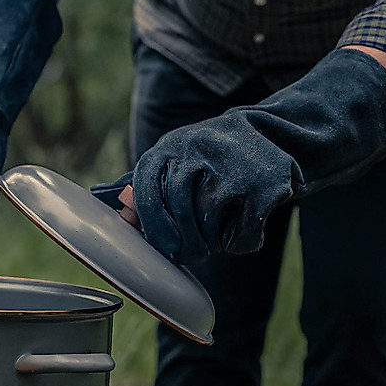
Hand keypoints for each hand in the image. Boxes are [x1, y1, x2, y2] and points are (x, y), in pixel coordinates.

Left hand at [93, 47, 385, 265]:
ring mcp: (229, 168)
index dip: (153, 229)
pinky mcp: (262, 185)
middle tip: (192, 253)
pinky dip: (242, 242)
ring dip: (213, 242)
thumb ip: (143, 185)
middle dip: (184, 243)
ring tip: (219, 235)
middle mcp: (193, 153)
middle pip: (177, 215)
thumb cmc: (212, 156)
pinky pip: (242, 232)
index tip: (163, 248)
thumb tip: (109, 207)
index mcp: (166, 149)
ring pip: (207, 226)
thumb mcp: (174, 159)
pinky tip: (245, 232)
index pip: (147, 196)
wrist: (276, 132)